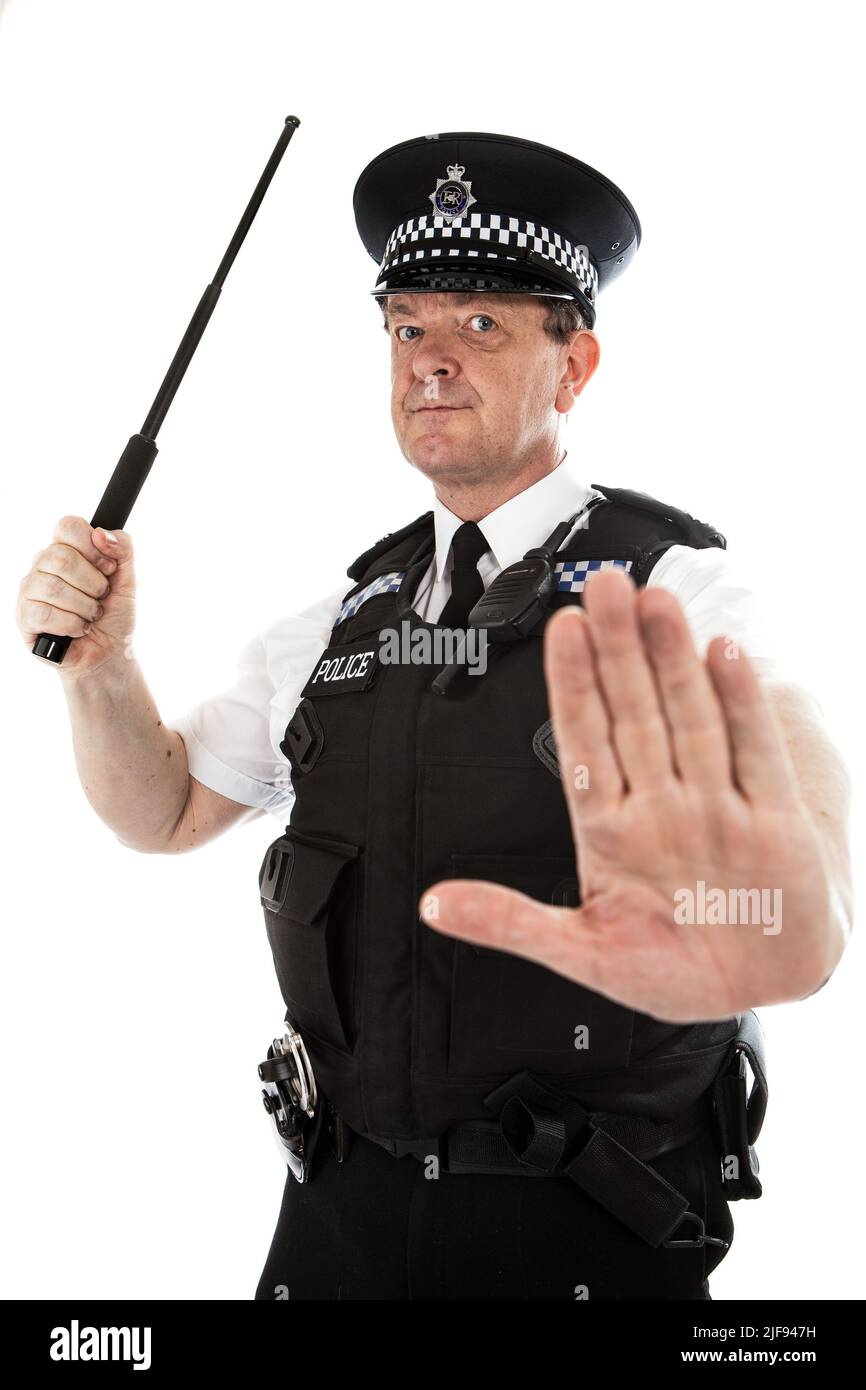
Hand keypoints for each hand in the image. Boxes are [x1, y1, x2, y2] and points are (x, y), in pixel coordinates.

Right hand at [16, 517, 135, 677]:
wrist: (109, 652)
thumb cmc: (114, 614)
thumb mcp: (129, 579)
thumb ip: (123, 549)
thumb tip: (101, 533)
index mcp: (67, 549)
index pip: (68, 527)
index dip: (92, 547)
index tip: (108, 569)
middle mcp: (43, 564)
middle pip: (60, 558)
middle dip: (92, 583)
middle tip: (101, 597)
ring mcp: (30, 589)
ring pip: (52, 586)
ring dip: (84, 606)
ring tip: (91, 616)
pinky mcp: (25, 616)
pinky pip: (44, 613)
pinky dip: (70, 624)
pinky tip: (77, 629)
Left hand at [419, 568, 835, 1021]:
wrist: (755, 991)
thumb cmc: (668, 969)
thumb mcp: (580, 952)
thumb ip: (510, 923)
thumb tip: (432, 905)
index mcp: (610, 829)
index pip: (585, 740)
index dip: (573, 683)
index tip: (561, 629)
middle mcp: (661, 806)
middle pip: (636, 714)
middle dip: (618, 649)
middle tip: (605, 584)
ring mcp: (715, 808)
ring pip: (690, 719)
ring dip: (673, 661)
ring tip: (654, 602)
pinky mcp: (772, 824)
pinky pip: (755, 755)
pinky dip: (743, 707)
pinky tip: (724, 655)